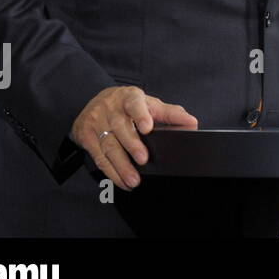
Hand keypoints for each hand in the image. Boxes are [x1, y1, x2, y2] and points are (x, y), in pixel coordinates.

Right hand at [70, 86, 197, 189]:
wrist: (95, 101)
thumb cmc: (128, 105)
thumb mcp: (149, 104)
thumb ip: (171, 113)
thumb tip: (192, 123)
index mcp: (129, 97)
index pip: (134, 103)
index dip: (140, 115)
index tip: (148, 127)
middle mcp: (111, 108)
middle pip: (121, 128)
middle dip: (132, 145)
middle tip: (143, 160)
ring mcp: (96, 122)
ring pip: (108, 145)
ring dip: (121, 165)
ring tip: (134, 180)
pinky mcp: (86, 136)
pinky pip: (99, 157)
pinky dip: (111, 172)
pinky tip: (122, 181)